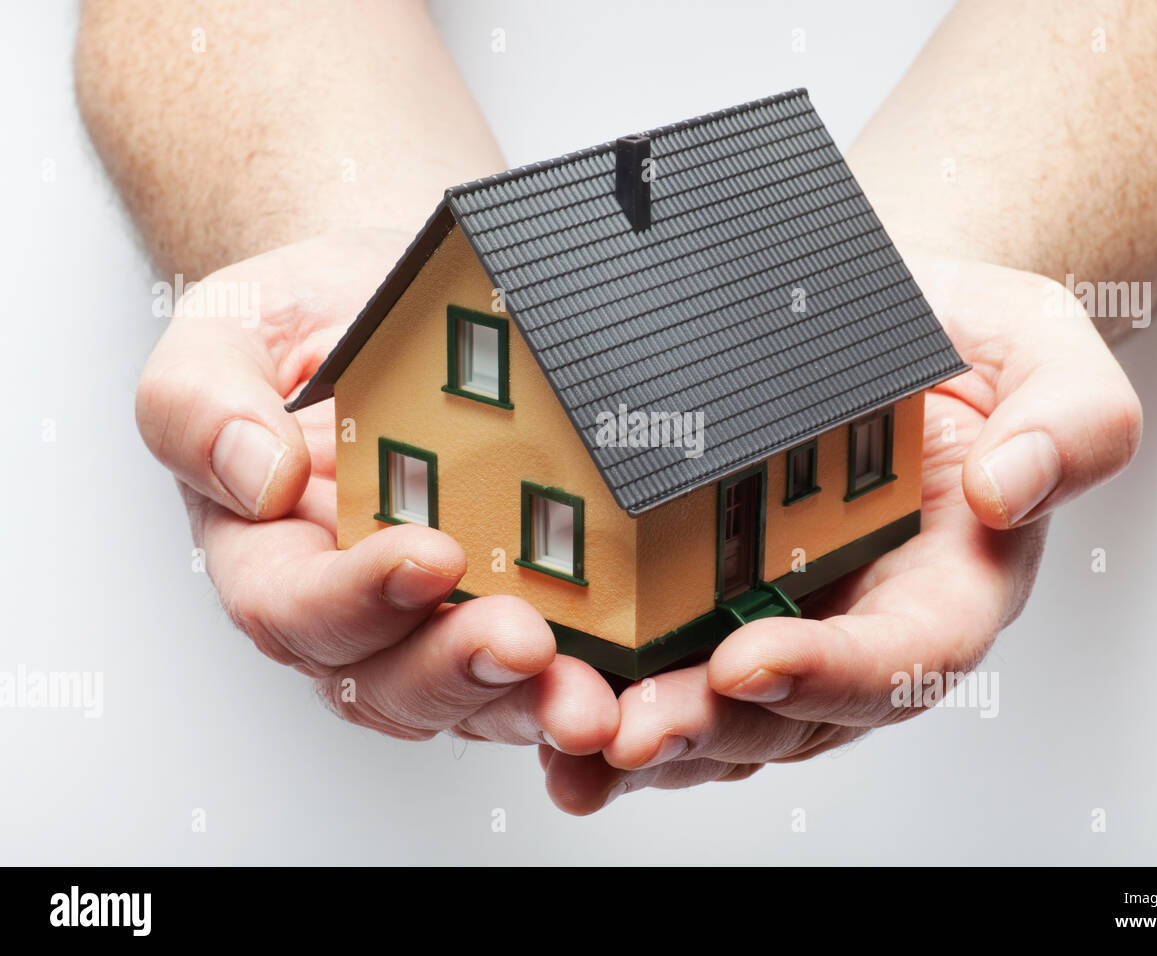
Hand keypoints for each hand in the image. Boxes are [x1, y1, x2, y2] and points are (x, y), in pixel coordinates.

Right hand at [136, 230, 618, 749]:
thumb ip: (200, 403)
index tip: (430, 554)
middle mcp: (357, 610)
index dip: (357, 598)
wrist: (390, 303)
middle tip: (525, 642)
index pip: (295, 608)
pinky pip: (550, 669)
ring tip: (589, 699)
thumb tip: (257, 476)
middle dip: (460, 670)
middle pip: (392, 680)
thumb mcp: (225, 332)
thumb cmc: (304, 325)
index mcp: (273, 555)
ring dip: (533, 702)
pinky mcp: (521, 607)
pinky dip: (592, 684)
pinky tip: (635, 683)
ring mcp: (443, 619)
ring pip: (477, 696)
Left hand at [539, 253, 1142, 812]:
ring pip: (713, 719)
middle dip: (708, 730)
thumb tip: (1006, 492)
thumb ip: (1072, 420)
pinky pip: (658, 676)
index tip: (750, 662)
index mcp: (947, 586)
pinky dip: (604, 703)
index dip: (833, 675)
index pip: (907, 659)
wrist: (865, 318)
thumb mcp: (1040, 348)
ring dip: (640, 740)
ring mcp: (776, 627)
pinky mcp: (701, 609)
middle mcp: (857, 629)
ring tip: (568, 733)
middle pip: (791, 717)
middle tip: (628, 729)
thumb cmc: (954, 337)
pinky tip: (544, 711)